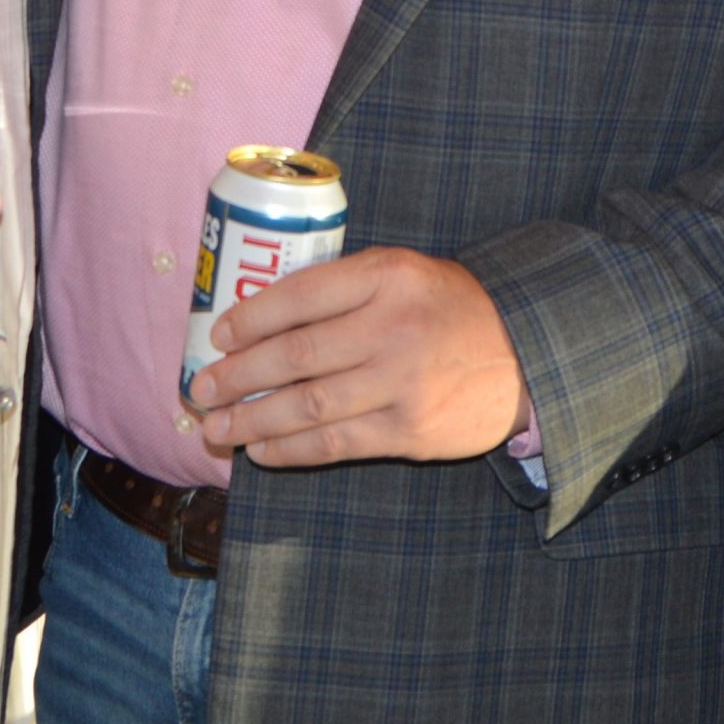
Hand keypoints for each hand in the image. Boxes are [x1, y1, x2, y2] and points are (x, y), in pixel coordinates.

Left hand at [186, 248, 529, 466]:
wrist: (523, 354)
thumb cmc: (445, 307)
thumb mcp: (401, 273)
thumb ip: (343, 287)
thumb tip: (258, 317)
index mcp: (386, 276)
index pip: (300, 296)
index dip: (250, 318)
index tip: (217, 335)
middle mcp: (392, 328)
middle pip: (296, 356)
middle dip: (238, 376)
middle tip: (200, 389)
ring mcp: (402, 385)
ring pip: (308, 406)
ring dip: (253, 420)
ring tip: (216, 426)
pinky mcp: (410, 432)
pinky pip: (336, 443)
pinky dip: (292, 449)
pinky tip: (261, 450)